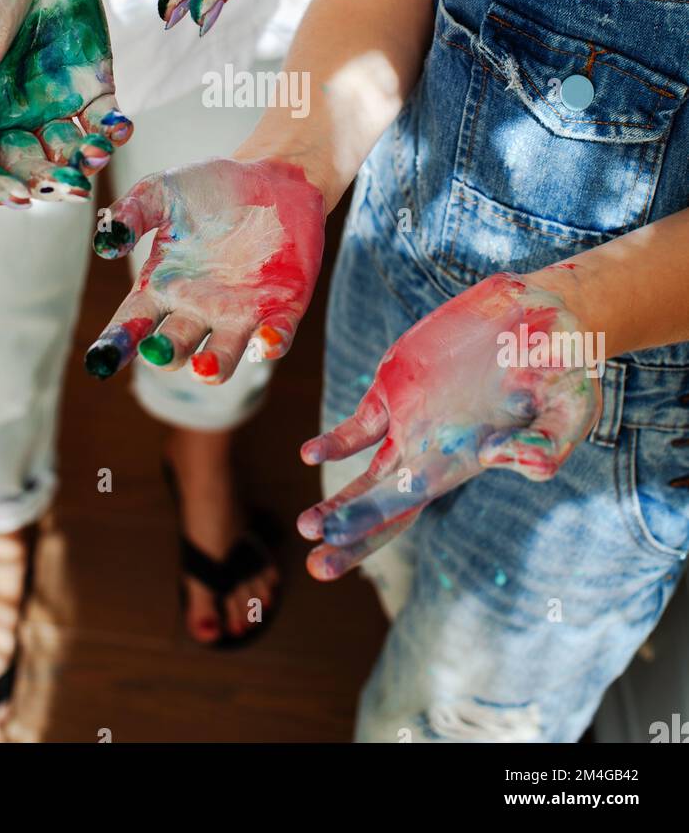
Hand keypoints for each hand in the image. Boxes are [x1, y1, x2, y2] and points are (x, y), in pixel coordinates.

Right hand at [0, 0, 131, 204]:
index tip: (18, 197)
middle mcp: (11, 115)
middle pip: (28, 169)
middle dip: (48, 184)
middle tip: (69, 186)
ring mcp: (53, 103)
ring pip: (70, 153)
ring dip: (85, 163)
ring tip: (96, 153)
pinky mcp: (92, 85)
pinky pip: (105, 122)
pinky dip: (115, 131)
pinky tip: (120, 127)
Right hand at [85, 157, 323, 381]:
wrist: (273, 177)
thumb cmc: (210, 187)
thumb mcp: (162, 191)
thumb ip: (131, 212)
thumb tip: (106, 244)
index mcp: (163, 287)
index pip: (132, 323)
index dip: (115, 343)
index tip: (99, 361)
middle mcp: (198, 309)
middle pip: (174, 349)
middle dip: (164, 355)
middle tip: (156, 349)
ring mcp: (240, 313)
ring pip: (222, 357)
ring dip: (212, 367)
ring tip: (203, 366)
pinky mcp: (282, 308)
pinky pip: (276, 337)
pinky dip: (270, 344)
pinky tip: (264, 341)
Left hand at [298, 271, 602, 579]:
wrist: (545, 314)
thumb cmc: (565, 367)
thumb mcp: (571, 407)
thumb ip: (548, 443)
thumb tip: (506, 461)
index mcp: (461, 460)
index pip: (406, 504)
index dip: (369, 525)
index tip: (334, 543)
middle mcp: (430, 446)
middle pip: (379, 503)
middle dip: (345, 531)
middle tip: (312, 560)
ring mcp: (411, 414)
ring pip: (363, 469)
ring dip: (336, 498)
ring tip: (305, 527)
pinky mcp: (399, 379)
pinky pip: (362, 421)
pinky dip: (338, 441)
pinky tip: (311, 454)